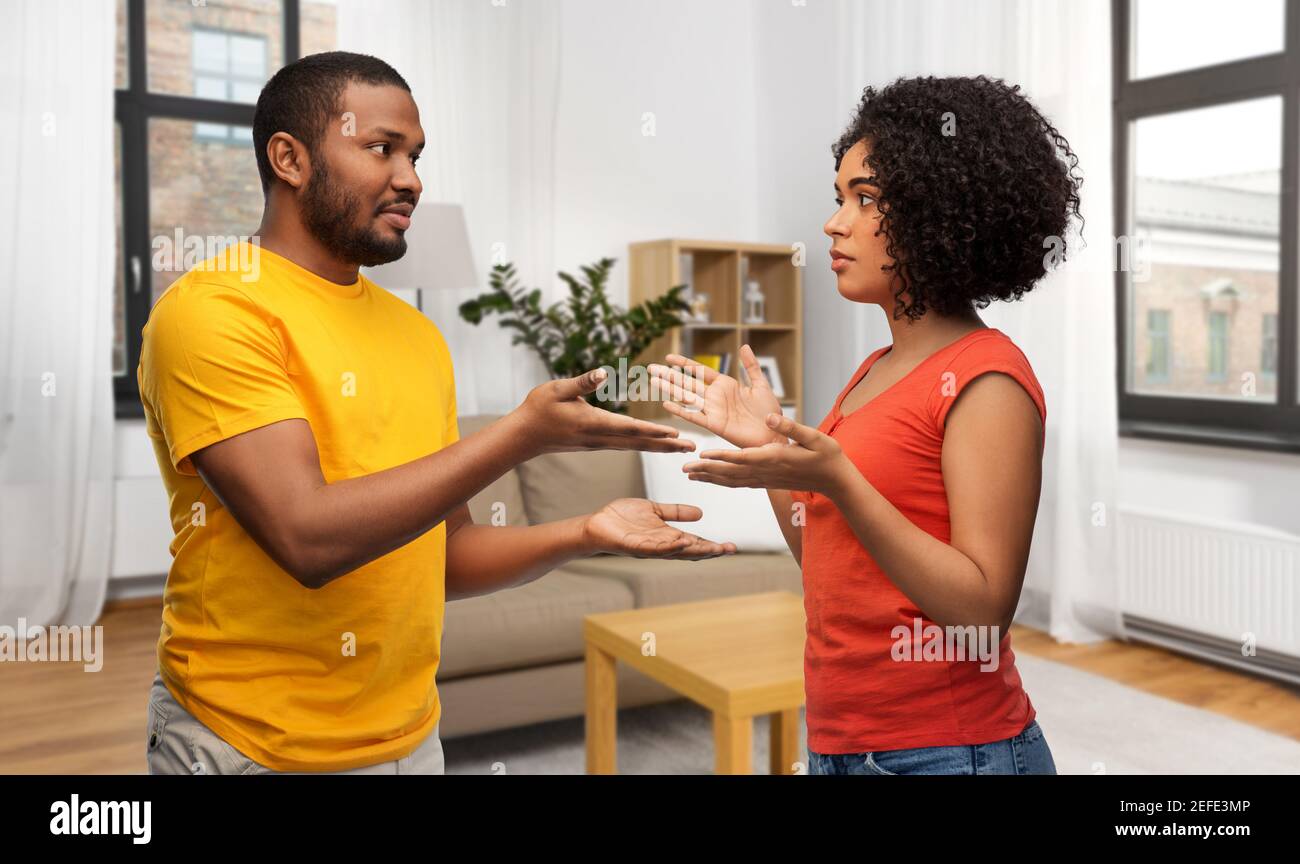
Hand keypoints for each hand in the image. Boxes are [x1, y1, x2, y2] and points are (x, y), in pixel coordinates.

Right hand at [512, 368, 695, 456]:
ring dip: (660, 447)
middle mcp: (600, 437)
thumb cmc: (538, 408)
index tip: (676, 433)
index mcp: (593, 423)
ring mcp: (599, 443)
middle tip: (692, 448)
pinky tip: (656, 445)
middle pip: (639, 443)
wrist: (524, 435)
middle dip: (667, 445)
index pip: (629, 428)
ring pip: (635, 446)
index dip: (653, 430)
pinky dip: (645, 445)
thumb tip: (604, 372)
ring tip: (682, 449)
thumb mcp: (557, 389)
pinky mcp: (596, 444)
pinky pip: (626, 446)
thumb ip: (582, 382)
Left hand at [581, 498, 736, 559]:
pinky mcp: (635, 546)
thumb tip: (700, 513)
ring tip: (713, 548)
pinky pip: (655, 548)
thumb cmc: (624, 518)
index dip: (712, 545)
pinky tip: (682, 542)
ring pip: (676, 551)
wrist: (598, 523)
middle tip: (730, 550)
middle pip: (690, 551)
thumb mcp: (655, 511)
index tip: (731, 546)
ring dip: (695, 550)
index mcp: (668, 537)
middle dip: (710, 551)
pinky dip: (669, 547)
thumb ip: (676, 512)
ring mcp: (650, 548)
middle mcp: (662, 545)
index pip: (694, 543)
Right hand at [647, 344, 784, 448]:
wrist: (774, 433)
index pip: (699, 371)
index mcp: (725, 385)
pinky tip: (667, 404)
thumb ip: (751, 366)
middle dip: (669, 375)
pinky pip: (694, 416)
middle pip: (687, 383)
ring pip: (687, 397)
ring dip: (670, 389)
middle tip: (650, 368)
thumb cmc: (769, 412)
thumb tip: (744, 346)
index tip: (668, 357)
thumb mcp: (761, 385)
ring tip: (653, 381)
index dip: (683, 364)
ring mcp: (713, 410)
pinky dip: (681, 411)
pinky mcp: (715, 424)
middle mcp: (715, 397)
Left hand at [682, 413, 854, 496]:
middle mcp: (766, 472)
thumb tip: (768, 416)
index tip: (702, 456)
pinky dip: (723, 482)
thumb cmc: (827, 456)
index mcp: (775, 459)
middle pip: (730, 473)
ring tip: (690, 476)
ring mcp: (765, 480)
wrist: (835, 481)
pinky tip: (713, 480)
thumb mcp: (814, 436)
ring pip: (732, 481)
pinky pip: (739, 484)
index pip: (743, 459)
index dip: (721, 458)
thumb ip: (790, 426)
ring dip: (710, 478)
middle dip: (706, 471)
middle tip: (684, 470)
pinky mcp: (766, 483)